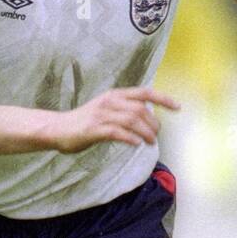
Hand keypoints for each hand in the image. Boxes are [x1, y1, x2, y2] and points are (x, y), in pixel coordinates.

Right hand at [52, 86, 180, 153]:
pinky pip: (118, 132)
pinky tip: (136, 144)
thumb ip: (124, 111)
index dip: (163, 99)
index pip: (144, 93)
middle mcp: (110, 102)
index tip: (178, 107)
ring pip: (132, 120)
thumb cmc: (84, 122)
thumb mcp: (106, 110)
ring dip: (145, 133)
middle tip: (155, 136)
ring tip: (149, 142)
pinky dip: (131, 138)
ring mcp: (102, 115)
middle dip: (154, 124)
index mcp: (115, 95)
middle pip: (141, 110)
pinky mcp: (94, 129)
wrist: (58, 128)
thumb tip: (146, 119)